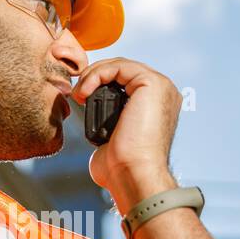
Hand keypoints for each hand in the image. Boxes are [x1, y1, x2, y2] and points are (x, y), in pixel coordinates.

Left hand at [70, 57, 180, 204]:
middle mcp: (162, 94)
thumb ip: (110, 122)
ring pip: (120, 65)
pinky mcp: (152, 83)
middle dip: (95, 76)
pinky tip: (85, 92)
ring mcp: (160, 87)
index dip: (99, 82)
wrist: (132, 174)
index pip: (125, 80)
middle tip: (77, 93)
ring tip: (79, 95)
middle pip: (122, 70)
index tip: (80, 96)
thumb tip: (98, 126)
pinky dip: (97, 75)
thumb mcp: (113, 137)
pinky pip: (119, 66)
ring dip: (93, 75)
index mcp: (156, 105)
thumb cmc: (122, 166)